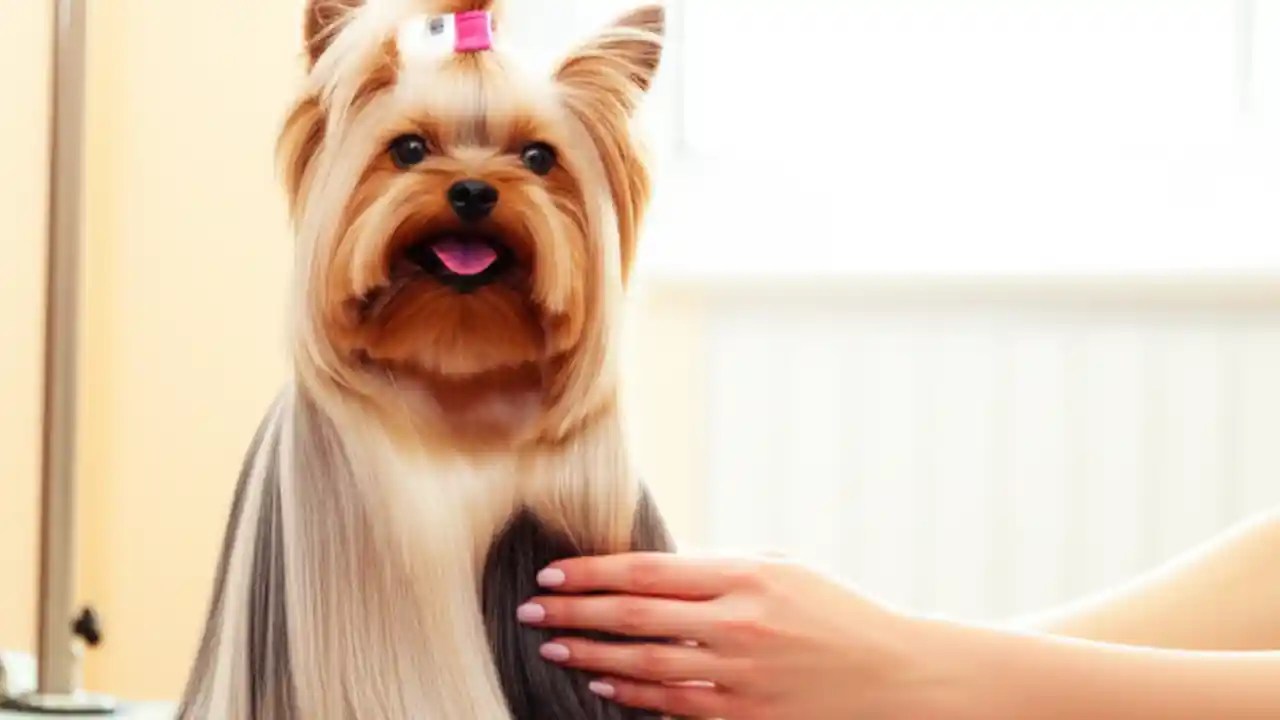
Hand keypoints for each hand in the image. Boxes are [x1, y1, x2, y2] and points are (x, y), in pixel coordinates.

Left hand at [516, 553, 954, 718]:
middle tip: (529, 609)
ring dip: (590, 657)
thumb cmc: (835, 613)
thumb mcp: (782, 570)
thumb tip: (646, 572)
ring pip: (644, 667)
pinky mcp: (746, 717)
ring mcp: (741, 677)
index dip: (592, 573)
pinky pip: (673, 706)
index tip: (552, 574)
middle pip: (634, 619)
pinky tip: (602, 685)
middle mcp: (739, 624)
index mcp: (747, 576)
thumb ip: (717, 570)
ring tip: (553, 646)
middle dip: (573, 613)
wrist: (896, 678)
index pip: (648, 572)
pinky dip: (631, 695)